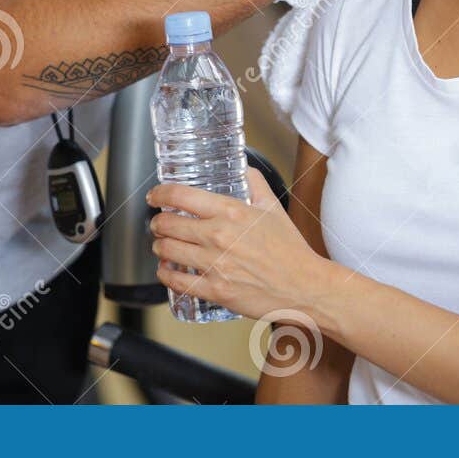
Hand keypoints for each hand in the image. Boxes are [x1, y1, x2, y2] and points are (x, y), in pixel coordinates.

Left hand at [147, 168, 331, 321]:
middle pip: (167, 224)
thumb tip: (243, 167)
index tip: (154, 196)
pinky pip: (176, 281)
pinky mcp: (215, 291)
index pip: (180, 196)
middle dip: (157, 223)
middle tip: (159, 224)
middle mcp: (218, 236)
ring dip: (158, 247)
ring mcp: (215, 265)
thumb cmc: (290, 250)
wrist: (304, 287)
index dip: (159, 194)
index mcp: (231, 212)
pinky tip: (168, 270)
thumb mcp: (273, 207)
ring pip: (167, 251)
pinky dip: (166, 274)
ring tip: (162, 246)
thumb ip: (255, 182)